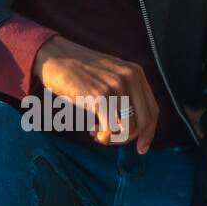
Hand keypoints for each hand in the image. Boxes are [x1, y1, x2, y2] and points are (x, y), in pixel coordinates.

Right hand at [33, 34, 159, 152]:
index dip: (149, 133)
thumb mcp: (111, 76)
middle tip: (109, 138)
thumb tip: (136, 128)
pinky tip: (91, 130)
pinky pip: (111, 130)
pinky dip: (103, 137)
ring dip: (112, 138)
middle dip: (127, 139)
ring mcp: (115, 87)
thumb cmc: (79, 72)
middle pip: (143, 123)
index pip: (152, 110)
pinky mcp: (100, 97)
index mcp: (136, 73)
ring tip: (96, 131)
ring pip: (127, 129)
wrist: (54, 57)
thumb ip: (127, 94)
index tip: (141, 148)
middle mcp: (130, 78)